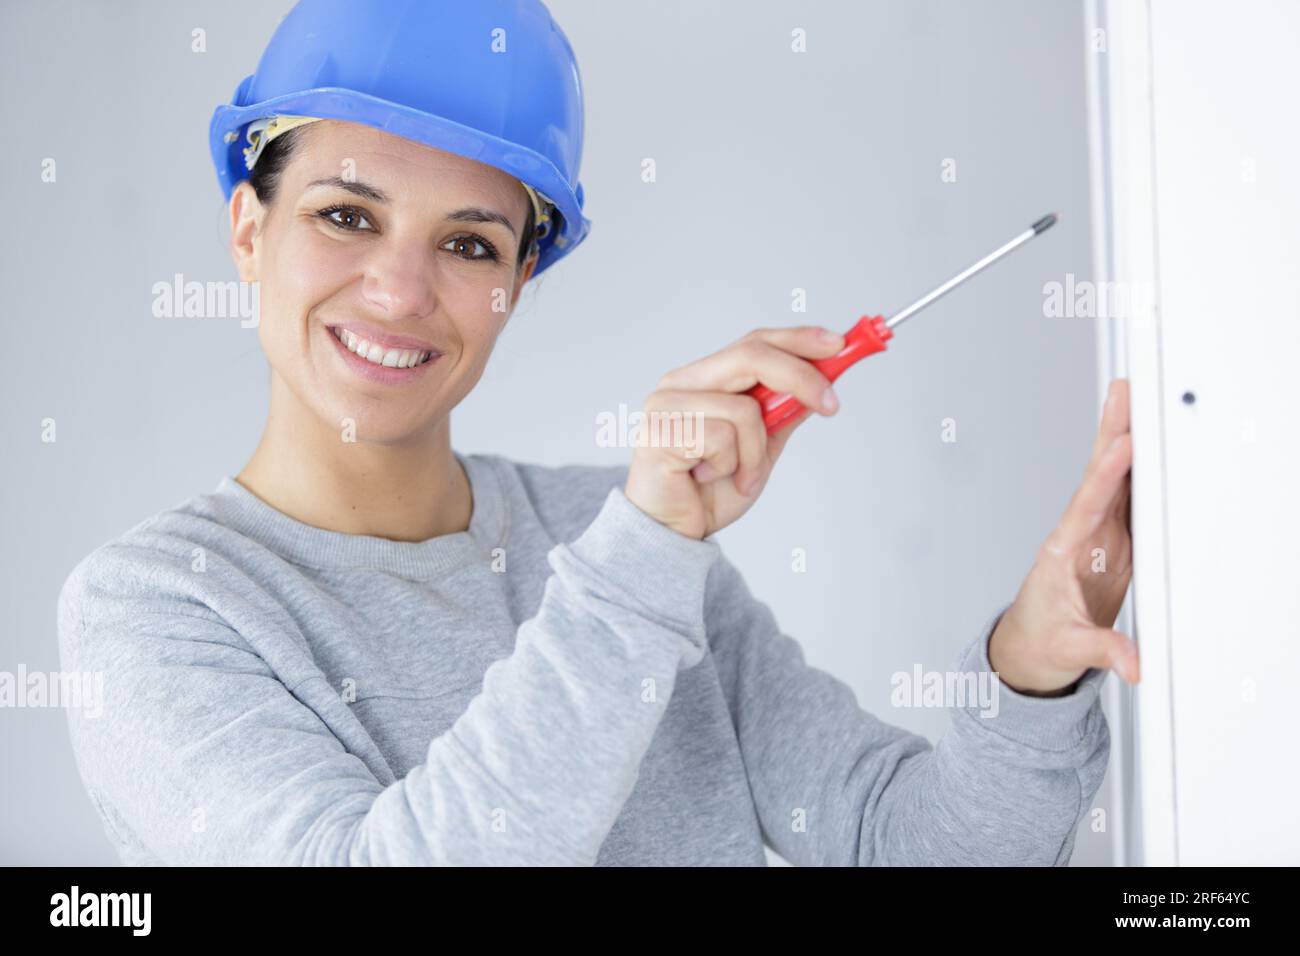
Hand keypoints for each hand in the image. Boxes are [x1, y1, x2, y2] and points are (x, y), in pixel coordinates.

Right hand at [623, 326, 845, 539]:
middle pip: (751, 356)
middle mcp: (679, 383)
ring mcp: (665, 405)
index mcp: (703, 379)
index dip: (798, 340)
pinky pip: (722, 439)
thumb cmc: (708, 491)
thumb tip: (822, 384)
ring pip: (744, 409)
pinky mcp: (659, 433)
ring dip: (756, 453)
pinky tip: (707, 478)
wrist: (672, 535)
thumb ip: (782, 414)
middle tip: (831, 405)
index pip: (753, 343)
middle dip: (801, 378)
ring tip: (738, 476)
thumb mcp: (760, 449)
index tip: (838, 345)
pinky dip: (731, 466)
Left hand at [988, 378, 1137, 694]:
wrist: (1030, 649)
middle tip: (1124, 392)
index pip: (1087, 506)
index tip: (1121, 446)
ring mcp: (1098, 535)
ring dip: (1127, 441)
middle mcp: (1079, 535)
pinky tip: (1156, 444)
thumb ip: (1102, 649)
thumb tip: (1131, 661)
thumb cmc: (1041, 640)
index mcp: (1064, 552)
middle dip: (1112, 434)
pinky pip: (1131, 498)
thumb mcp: (1070, 648)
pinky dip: (1144, 470)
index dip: (1106, 476)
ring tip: (1140, 400)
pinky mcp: (1114, 542)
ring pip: (1116, 480)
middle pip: (1099, 478)